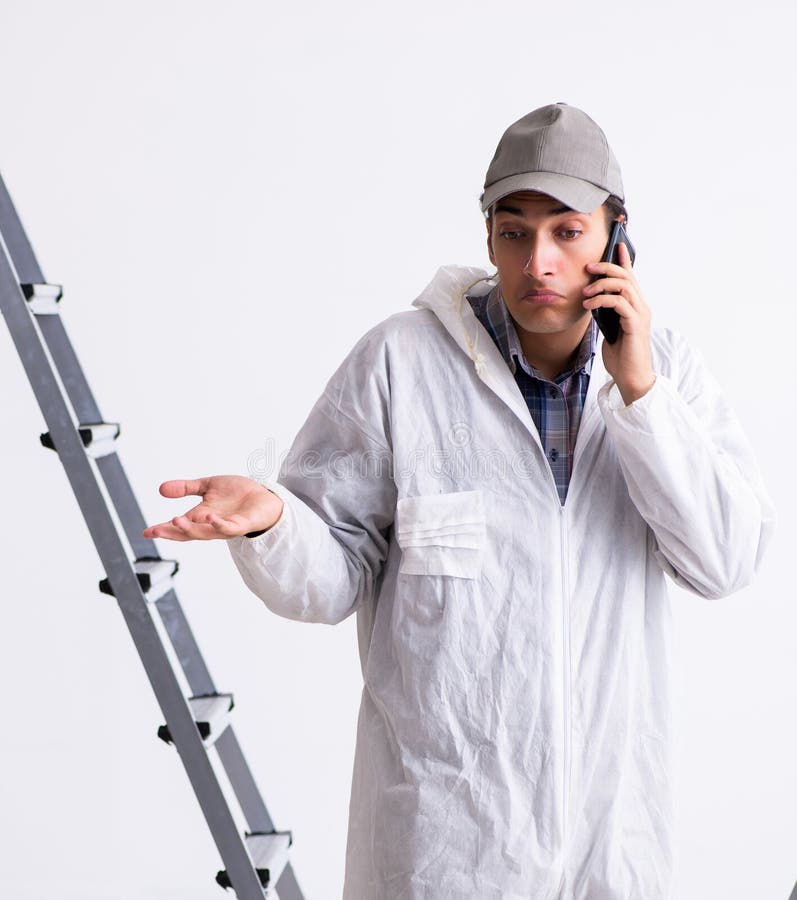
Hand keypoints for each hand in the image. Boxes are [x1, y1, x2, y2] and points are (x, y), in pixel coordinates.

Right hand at [142, 476, 283, 540]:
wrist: (265, 496)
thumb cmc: (238, 494)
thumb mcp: (208, 486)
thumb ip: (186, 488)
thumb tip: (161, 489)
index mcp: (201, 517)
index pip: (178, 526)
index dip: (162, 530)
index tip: (146, 532)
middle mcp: (211, 524)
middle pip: (188, 533)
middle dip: (172, 532)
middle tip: (156, 530)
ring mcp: (226, 526)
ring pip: (206, 533)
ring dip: (191, 529)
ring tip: (176, 520)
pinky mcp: (242, 524)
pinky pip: (229, 527)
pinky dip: (219, 524)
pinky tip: (211, 517)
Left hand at [582, 241, 655, 404]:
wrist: (631, 378)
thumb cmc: (620, 356)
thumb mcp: (608, 329)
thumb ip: (605, 313)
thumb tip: (592, 299)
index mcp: (635, 306)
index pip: (630, 277)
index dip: (624, 259)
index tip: (616, 244)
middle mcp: (641, 306)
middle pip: (626, 276)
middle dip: (606, 267)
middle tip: (587, 268)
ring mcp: (639, 314)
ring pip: (624, 286)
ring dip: (601, 285)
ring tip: (585, 293)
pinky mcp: (635, 324)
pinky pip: (619, 302)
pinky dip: (602, 300)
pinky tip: (588, 307)